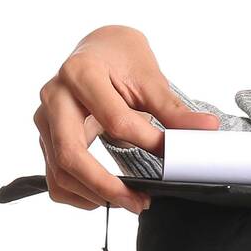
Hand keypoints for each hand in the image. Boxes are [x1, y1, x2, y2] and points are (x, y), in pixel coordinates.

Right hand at [33, 24, 219, 214]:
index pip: (115, 119)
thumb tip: (205, 129)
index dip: (147, 141)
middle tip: (140, 201)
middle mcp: (55, 96)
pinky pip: (54, 176)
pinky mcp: (45, 136)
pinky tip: (105, 196)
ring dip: (93, 195)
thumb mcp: (149, 76)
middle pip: (71, 154)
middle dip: (106, 185)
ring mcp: (45, 118)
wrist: (98, 48)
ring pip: (59, 171)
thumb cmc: (121, 57)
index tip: (172, 156)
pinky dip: (77, 194)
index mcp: (81, 73)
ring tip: (130, 201)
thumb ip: (173, 108)